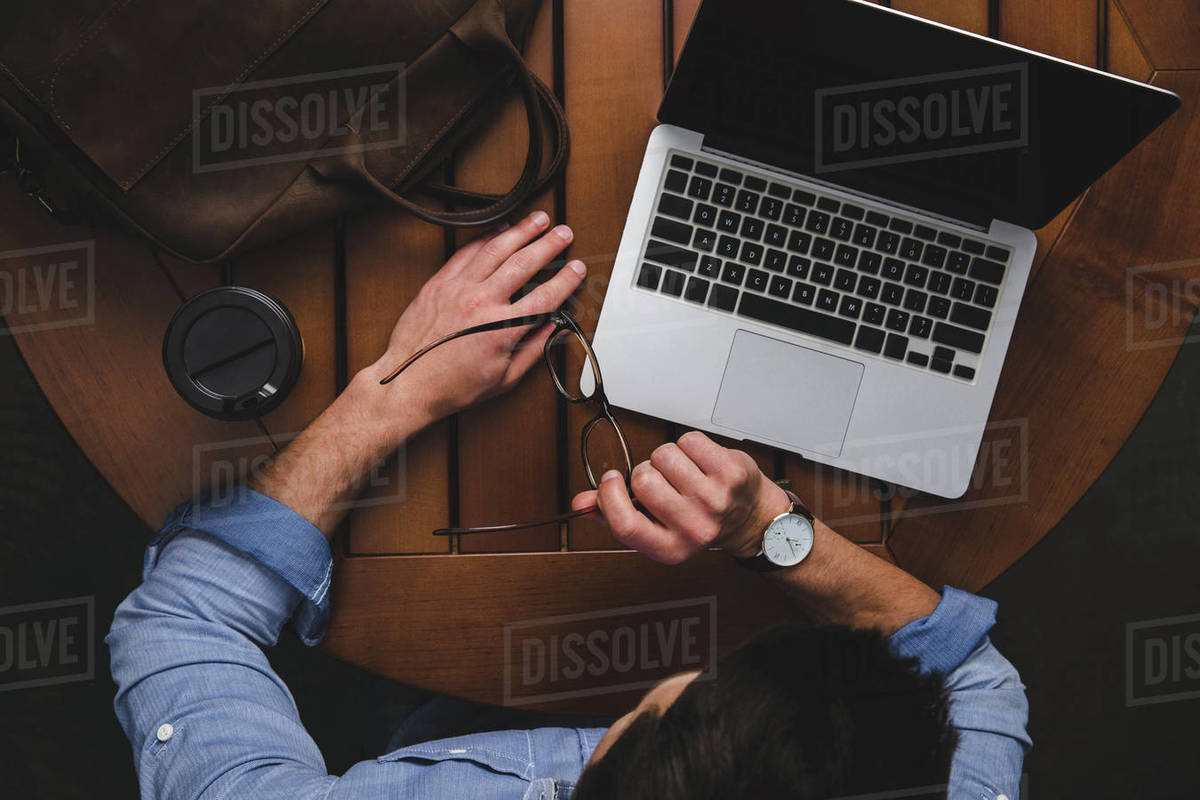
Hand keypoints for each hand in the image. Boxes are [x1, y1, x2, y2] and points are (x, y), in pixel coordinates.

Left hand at [360, 210, 584, 423]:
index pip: (545, 296)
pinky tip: (499, 231)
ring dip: (520, 231)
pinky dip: (485, 238)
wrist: (407, 384)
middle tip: (564, 233)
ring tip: (538, 220)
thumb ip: (534, 351)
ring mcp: (458, 289)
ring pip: (495, 249)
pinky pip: (466, 252)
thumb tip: (555, 330)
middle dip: (549, 245)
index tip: (577, 269)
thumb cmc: (453, 386)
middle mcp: (481, 303)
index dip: (566, 280)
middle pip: (524, 263)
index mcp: (501, 329)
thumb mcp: (504, 379)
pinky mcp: (439, 284)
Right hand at [570, 431, 791, 563]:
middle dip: (646, 471)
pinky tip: (700, 462)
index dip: (610, 496)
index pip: (625, 524)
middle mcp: (694, 528)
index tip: (612, 480)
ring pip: (664, 455)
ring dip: (668, 457)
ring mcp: (714, 500)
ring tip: (684, 472)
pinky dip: (689, 445)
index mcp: (670, 549)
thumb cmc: (699, 521)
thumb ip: (615, 514)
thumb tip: (581, 502)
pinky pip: (688, 441)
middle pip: (643, 479)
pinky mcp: (729, 472)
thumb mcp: (657, 528)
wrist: (750, 518)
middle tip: (663, 481)